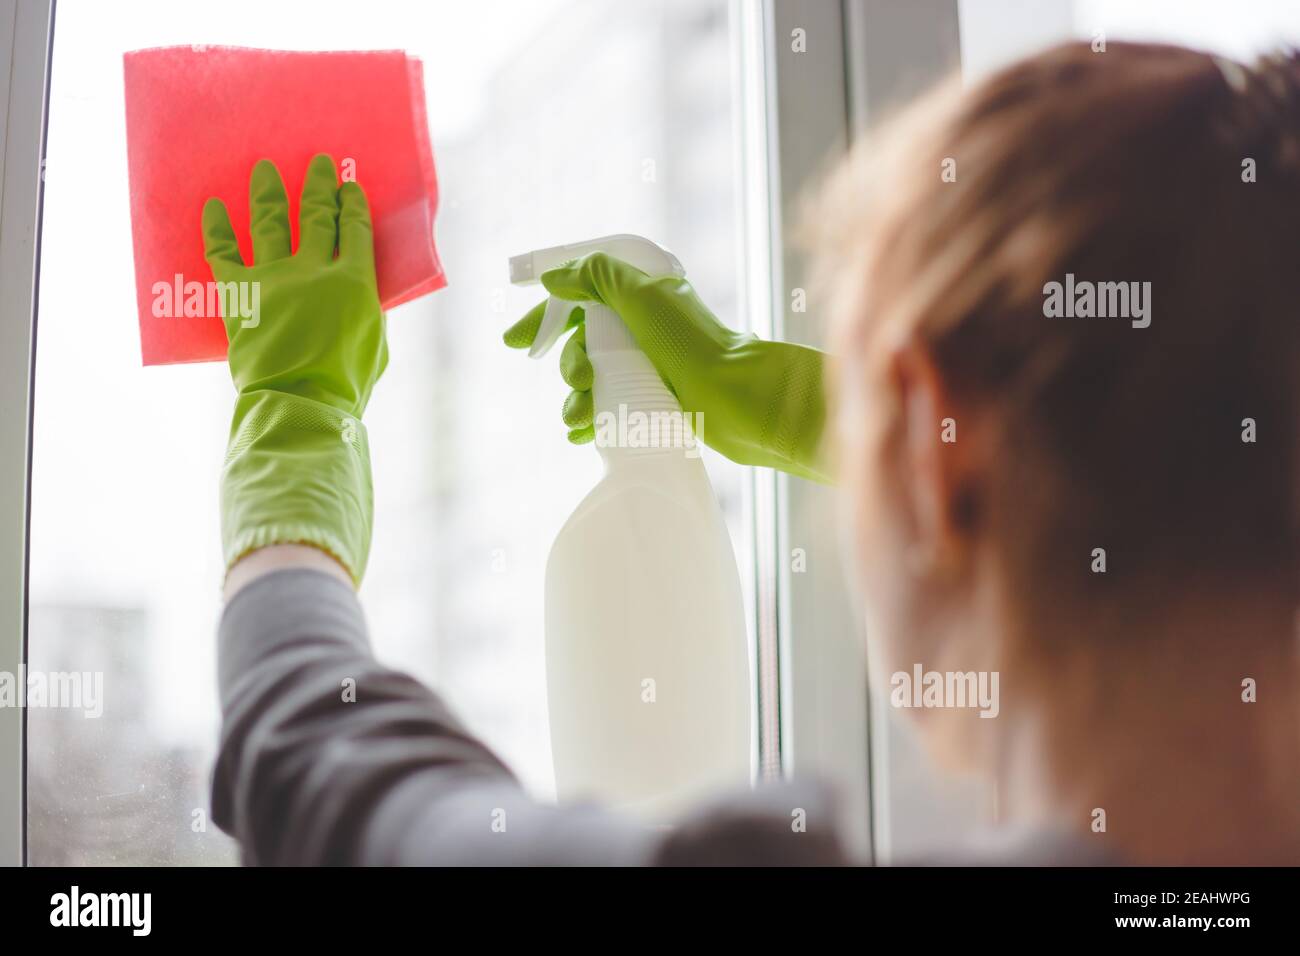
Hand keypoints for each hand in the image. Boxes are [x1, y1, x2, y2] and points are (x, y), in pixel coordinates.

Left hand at [204, 154, 387, 584]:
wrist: (300, 404)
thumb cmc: (346, 386)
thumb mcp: (376, 347)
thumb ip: (369, 314)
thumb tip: (364, 298)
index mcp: (355, 282)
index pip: (356, 229)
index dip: (353, 204)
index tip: (349, 186)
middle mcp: (315, 269)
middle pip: (317, 215)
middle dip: (319, 185)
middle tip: (319, 163)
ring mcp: (275, 278)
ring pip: (272, 222)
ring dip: (269, 192)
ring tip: (266, 170)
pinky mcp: (241, 293)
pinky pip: (224, 252)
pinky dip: (217, 228)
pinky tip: (213, 207)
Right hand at [504, 252, 830, 481]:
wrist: (738, 398)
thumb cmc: (693, 344)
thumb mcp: (642, 295)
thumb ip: (596, 276)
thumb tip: (554, 277)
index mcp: (639, 296)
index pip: (578, 298)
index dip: (543, 318)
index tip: (512, 343)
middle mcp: (642, 329)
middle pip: (580, 344)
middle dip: (567, 363)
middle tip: (577, 380)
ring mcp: (648, 366)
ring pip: (592, 380)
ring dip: (575, 399)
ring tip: (579, 417)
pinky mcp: (654, 401)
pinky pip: (608, 410)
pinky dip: (589, 421)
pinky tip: (579, 435)